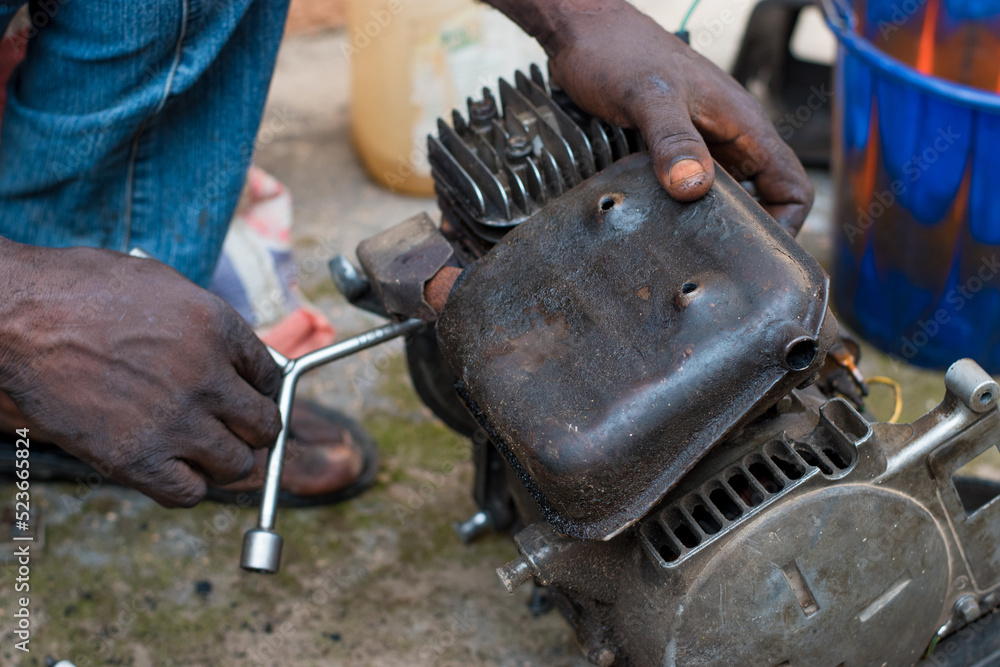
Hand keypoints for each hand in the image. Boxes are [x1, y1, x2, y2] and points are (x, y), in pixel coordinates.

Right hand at [0, 242, 281, 506]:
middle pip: (265, 424)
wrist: (15, 317)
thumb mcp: (163, 285)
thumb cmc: (79, 291)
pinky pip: (191, 493)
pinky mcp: (137, 458)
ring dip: (227, 460)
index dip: (261, 389)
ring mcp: (175, 421)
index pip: (272, 375)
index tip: (248, 395)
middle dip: (254, 428)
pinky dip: (189, 486)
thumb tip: (238, 357)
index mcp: (218, 328)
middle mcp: (208, 377)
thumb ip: (208, 325)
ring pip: (238, 464)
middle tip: (235, 428)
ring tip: (205, 450)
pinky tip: (174, 469)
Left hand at [487, 0, 813, 234]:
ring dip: (706, 224)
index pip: (791, 185)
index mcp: (742, 125)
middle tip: (713, 266)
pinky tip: (653, 226)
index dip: (786, 224)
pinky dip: (677, 210)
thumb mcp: (648, 97)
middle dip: (743, 234)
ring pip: (719, 197)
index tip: (758, 255)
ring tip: (683, 254)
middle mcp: (726, 138)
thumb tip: (693, 188)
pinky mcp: (668, 150)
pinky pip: (686, 188)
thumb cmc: (619, 51)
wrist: (584, 30)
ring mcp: (698, 144)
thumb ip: (672, 139)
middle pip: (758, 200)